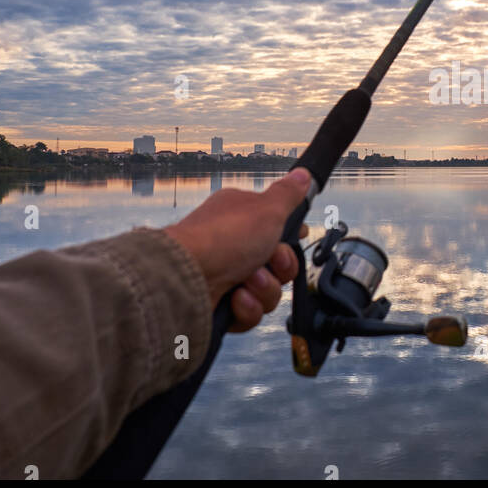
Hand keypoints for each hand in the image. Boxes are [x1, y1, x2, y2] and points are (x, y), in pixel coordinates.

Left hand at [163, 167, 311, 331]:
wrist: (184, 279)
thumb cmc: (220, 238)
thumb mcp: (266, 209)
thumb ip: (288, 194)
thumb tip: (302, 175)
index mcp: (241, 218)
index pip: (278, 229)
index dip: (290, 239)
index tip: (296, 238)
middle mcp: (233, 246)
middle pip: (279, 265)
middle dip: (280, 267)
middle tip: (269, 260)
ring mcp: (226, 276)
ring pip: (268, 291)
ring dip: (263, 288)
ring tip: (245, 282)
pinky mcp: (221, 304)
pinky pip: (251, 312)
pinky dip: (247, 308)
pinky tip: (235, 299)